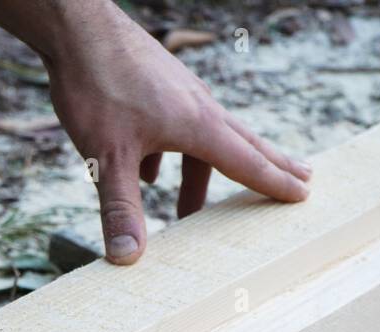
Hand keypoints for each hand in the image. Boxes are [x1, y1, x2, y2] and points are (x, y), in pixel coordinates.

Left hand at [44, 3, 310, 263]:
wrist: (75, 25)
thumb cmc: (95, 86)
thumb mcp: (106, 157)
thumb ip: (119, 208)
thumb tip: (127, 258)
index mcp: (197, 125)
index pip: (247, 162)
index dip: (275, 183)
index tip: (304, 196)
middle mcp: (197, 105)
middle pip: (244, 142)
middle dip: (270, 165)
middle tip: (303, 179)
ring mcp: (178, 91)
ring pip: (206, 136)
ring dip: (207, 170)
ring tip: (193, 205)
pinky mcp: (156, 83)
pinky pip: (175, 124)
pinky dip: (170, 153)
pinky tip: (148, 171)